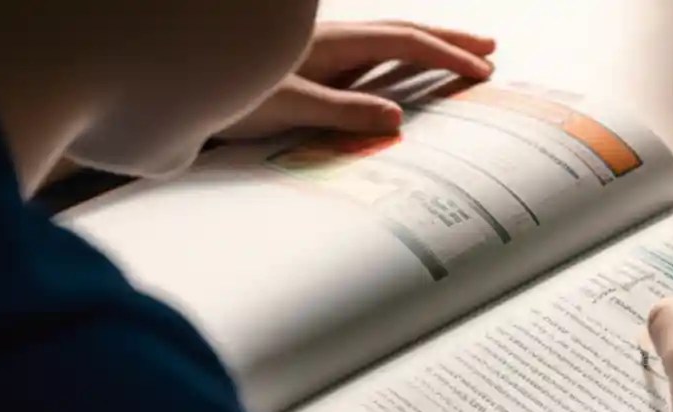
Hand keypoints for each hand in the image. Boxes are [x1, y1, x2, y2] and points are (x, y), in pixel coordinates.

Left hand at [217, 21, 495, 138]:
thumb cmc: (231, 98)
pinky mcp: (310, 69)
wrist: (183, 89)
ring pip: (386, 43)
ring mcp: (320, 54)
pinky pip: (368, 60)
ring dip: (425, 49)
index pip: (404, 43)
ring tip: (457, 57)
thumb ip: (341, 113)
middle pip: (401, 32)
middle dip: (447, 41)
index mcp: (333, 44)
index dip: (445, 56)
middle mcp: (330, 42)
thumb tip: (397, 118)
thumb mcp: (289, 109)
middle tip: (489, 52)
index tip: (482, 72)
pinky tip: (399, 74)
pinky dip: (397, 63)